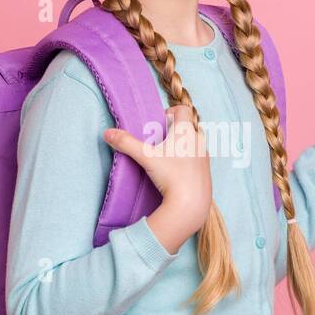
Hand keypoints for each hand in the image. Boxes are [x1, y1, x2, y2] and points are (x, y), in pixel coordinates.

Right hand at [103, 104, 210, 234]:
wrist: (190, 204)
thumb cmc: (170, 176)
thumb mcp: (145, 157)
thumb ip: (126, 143)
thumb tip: (108, 133)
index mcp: (186, 132)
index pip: (183, 110)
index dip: (171, 112)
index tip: (160, 123)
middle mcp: (199, 141)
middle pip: (188, 125)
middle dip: (175, 130)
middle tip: (160, 141)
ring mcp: (205, 156)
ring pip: (194, 142)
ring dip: (182, 145)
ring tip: (168, 157)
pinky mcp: (207, 171)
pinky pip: (197, 158)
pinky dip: (188, 159)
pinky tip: (177, 172)